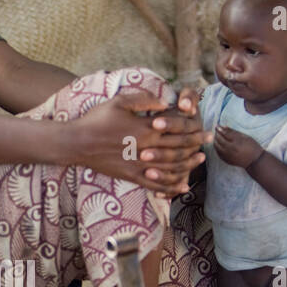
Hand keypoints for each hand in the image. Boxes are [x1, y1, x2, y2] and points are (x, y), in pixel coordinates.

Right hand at [69, 85, 205, 195]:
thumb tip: (164, 102)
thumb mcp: (119, 102)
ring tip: (199, 161)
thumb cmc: (96, 119)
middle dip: (195, 145)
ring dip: (188, 164)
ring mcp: (138, 165)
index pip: (176, 130)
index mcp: (144, 128)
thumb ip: (143, 99)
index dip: (193, 129)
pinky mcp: (130, 176)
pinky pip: (154, 184)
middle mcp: (145, 148)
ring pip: (170, 167)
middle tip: (209, 141)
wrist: (77, 143)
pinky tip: (181, 187)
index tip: (205, 128)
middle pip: (177, 148)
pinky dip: (169, 186)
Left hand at [213, 125, 262, 168]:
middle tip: (217, 131)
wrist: (254, 161)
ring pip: (217, 147)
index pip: (225, 134)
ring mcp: (228, 156)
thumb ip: (234, 132)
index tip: (217, 126)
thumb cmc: (252, 146)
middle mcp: (231, 150)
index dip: (220, 129)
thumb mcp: (245, 137)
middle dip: (217, 134)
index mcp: (236, 143)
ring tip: (217, 137)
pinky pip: (218, 153)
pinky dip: (217, 147)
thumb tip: (224, 127)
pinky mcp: (227, 160)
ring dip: (215, 141)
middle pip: (219, 140)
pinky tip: (219, 144)